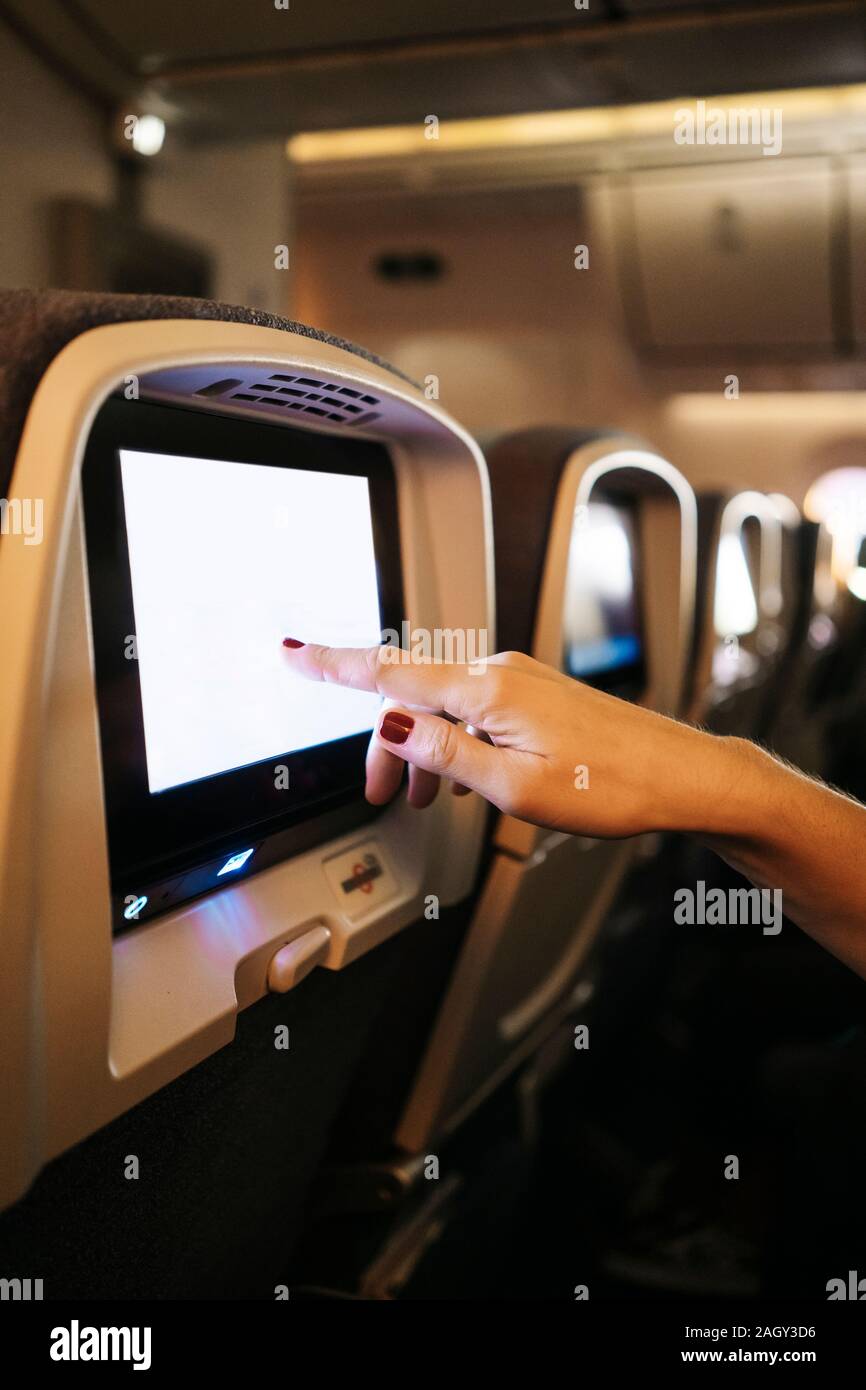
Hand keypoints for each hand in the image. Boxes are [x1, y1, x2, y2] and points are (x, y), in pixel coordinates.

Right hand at [280, 642, 730, 838]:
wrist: (680, 776)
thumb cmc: (611, 785)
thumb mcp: (513, 786)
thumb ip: (444, 753)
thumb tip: (390, 725)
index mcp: (488, 691)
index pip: (390, 673)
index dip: (332, 664)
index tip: (292, 651)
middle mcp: (500, 673)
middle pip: (413, 698)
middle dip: (387, 746)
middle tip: (382, 797)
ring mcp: (522, 680)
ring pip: (444, 708)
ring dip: (424, 751)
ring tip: (428, 800)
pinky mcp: (538, 694)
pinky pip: (476, 711)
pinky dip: (457, 744)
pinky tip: (466, 780)